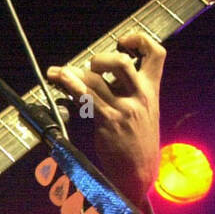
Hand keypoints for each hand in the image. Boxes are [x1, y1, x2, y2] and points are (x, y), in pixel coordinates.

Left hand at [47, 29, 164, 205]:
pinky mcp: (109, 122)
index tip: (123, 41)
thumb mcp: (144, 112)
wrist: (139, 173)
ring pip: (97, 80)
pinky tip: (59, 80)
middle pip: (122, 62)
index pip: (157, 54)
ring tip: (57, 72)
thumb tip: (100, 75)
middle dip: (100, 58)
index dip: (140, 40)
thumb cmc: (137, 143)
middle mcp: (140, 97)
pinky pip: (87, 97)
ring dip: (72, 73)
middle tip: (90, 68)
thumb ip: (128, 92)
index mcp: (151, 91)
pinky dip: (70, 85)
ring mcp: (125, 109)